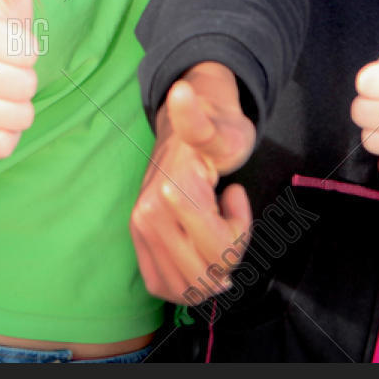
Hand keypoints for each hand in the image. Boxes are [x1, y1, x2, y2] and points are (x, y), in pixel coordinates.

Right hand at [0, 0, 38, 158]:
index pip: (26, 54)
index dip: (28, 49)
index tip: (10, 40)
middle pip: (25, 87)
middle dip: (26, 77)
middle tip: (7, 67)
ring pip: (17, 118)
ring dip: (20, 106)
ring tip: (2, 89)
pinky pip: (1, 146)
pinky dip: (7, 134)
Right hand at [130, 62, 255, 303]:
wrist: (187, 130)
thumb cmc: (218, 134)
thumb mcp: (223, 133)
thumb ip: (200, 122)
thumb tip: (182, 91)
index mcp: (170, 194)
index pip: (220, 251)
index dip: (239, 233)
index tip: (234, 195)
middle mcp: (148, 216)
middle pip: (204, 275)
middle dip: (227, 255)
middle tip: (228, 218)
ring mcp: (140, 230)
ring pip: (185, 286)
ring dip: (208, 268)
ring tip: (213, 230)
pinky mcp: (138, 240)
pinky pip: (163, 285)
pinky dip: (189, 279)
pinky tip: (198, 249)